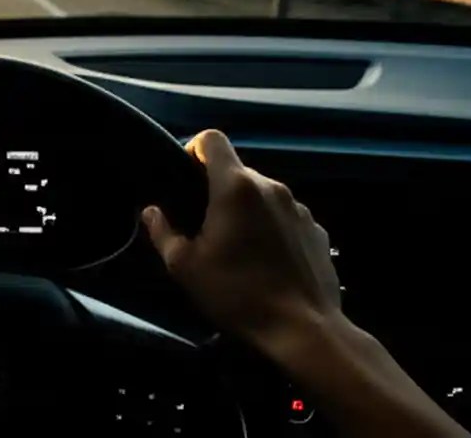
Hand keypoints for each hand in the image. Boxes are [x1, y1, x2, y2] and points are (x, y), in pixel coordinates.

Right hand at [141, 129, 340, 355]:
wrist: (303, 330)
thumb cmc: (237, 294)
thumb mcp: (185, 268)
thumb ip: (163, 233)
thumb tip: (152, 212)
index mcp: (235, 187)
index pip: (212, 139)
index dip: (194, 150)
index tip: (185, 179)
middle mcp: (271, 187)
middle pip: (237, 172)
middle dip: (218, 191)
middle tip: (205, 228)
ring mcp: (300, 208)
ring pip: (263, 195)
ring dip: (247, 211)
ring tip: (239, 250)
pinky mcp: (318, 230)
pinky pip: (286, 217)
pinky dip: (272, 229)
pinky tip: (267, 263)